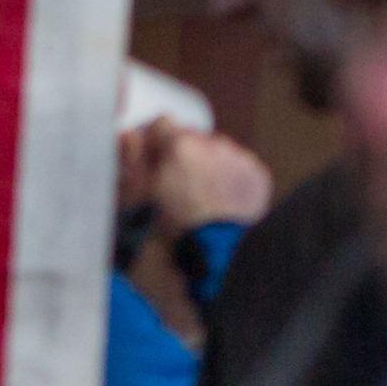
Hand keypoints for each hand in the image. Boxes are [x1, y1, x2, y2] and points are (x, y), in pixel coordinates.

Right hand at [117, 120, 276, 240]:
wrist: (214, 261)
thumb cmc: (171, 235)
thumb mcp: (134, 199)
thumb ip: (130, 160)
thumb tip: (129, 136)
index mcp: (180, 146)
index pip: (161, 124)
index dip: (152, 143)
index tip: (150, 161)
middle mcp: (214, 145)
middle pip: (190, 138)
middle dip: (180, 156)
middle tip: (172, 187)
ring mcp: (239, 159)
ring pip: (216, 152)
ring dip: (205, 166)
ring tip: (197, 199)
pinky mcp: (257, 176)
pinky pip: (237, 167)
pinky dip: (228, 180)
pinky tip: (218, 204)